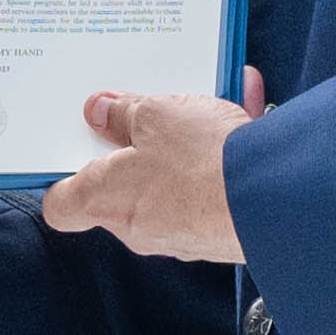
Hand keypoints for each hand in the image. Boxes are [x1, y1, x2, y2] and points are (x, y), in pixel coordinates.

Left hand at [44, 73, 264, 261]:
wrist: (276, 202)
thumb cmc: (202, 162)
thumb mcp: (158, 115)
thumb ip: (126, 111)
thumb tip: (101, 111)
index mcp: (106, 199)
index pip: (62, 206)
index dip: (59, 178)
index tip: (69, 150)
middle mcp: (139, 225)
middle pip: (121, 185)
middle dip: (133, 146)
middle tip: (147, 110)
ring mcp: (180, 232)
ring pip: (172, 180)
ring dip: (187, 142)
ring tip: (209, 102)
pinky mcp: (220, 230)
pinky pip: (213, 183)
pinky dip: (225, 150)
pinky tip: (248, 105)